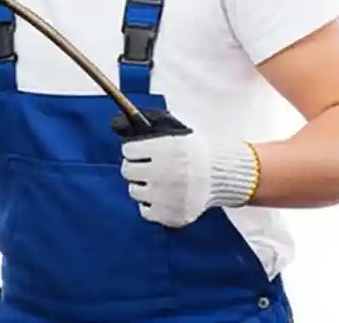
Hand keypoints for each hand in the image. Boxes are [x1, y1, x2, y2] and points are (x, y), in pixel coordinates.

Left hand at [111, 109, 259, 227]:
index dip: (135, 150)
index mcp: (165, 150)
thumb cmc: (195, 153)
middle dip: (137, 167)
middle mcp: (164, 173)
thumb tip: (115, 123)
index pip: (128, 150)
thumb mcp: (174, 133)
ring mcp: (166, 197)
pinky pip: (144, 211)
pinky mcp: (170, 216)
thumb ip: (146, 127)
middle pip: (128, 171)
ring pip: (134, 191)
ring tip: (161, 182)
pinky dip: (151, 205)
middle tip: (152, 167)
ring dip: (143, 186)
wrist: (223, 176)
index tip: (144, 152)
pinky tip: (164, 197)